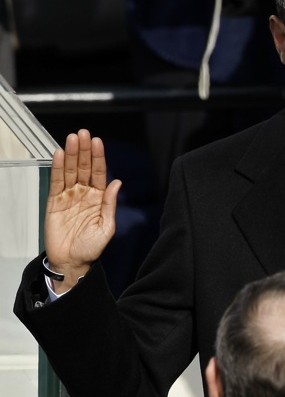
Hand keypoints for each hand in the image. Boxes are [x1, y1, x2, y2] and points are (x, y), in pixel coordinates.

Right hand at [45, 130, 119, 292]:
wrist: (72, 262)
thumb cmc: (91, 248)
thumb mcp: (107, 227)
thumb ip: (110, 204)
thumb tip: (117, 183)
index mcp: (99, 198)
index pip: (99, 172)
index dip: (98, 157)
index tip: (98, 142)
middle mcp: (84, 194)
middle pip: (83, 167)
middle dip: (83, 150)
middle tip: (83, 134)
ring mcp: (69, 196)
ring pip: (69, 170)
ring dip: (70, 154)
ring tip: (71, 139)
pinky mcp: (54, 202)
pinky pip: (56, 182)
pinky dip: (57, 168)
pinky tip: (58, 155)